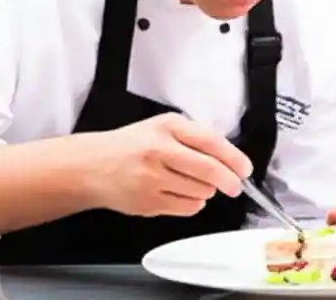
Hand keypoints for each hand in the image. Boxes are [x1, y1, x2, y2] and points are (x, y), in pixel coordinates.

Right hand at [87, 113, 252, 217]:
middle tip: (235, 185)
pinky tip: (182, 193)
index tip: (244, 168)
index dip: (233, 158)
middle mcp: (159, 151)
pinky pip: (187, 207)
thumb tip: (229, 158)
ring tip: (194, 183)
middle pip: (209, 170)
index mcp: (167, 127)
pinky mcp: (148, 202)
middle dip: (229, 181)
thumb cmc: (131, 145)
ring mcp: (152, 178)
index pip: (211, 142)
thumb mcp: (161, 128)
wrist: (91, 166)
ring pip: (201, 191)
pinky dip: (193, 203)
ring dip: (207, 190)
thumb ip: (193, 137)